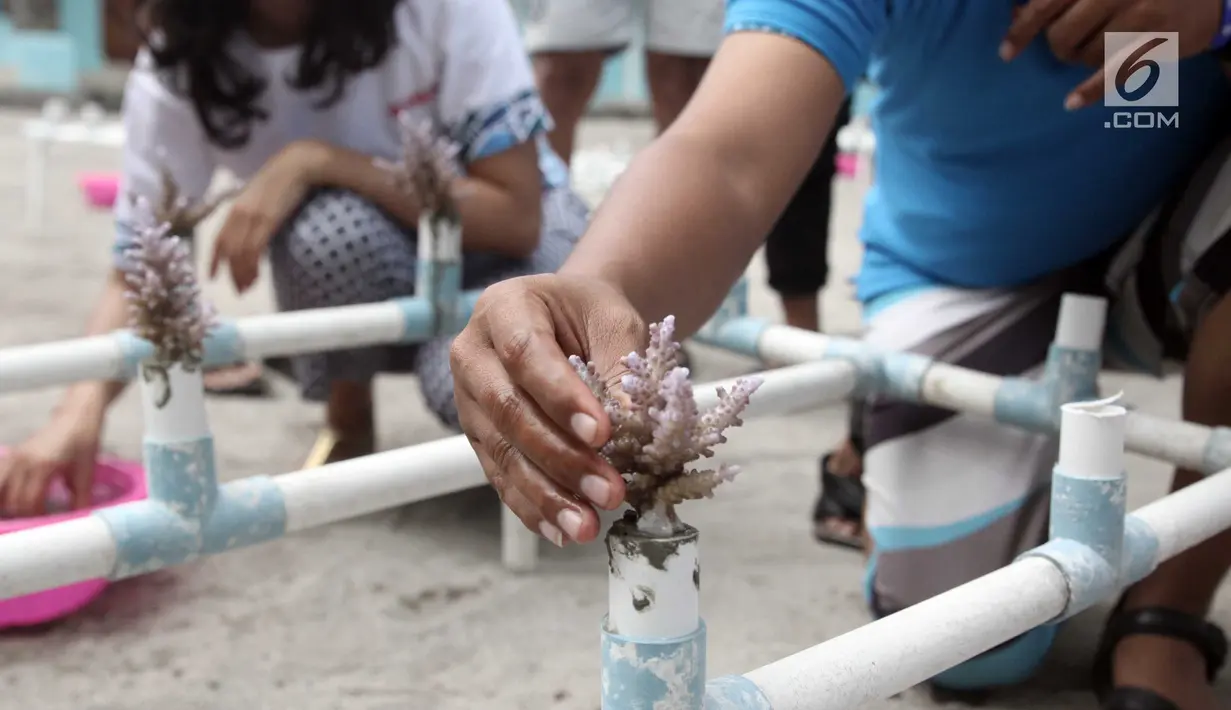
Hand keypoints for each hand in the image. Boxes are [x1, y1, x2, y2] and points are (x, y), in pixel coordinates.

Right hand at [0, 407, 102, 516]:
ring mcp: (15, 457)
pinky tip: (8, 499)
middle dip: (24, 514)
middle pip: (13, 499)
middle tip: (38, 519)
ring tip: (22, 511)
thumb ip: (81, 497)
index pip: (29, 502)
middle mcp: (23, 462)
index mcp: (42, 466)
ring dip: (8, 504)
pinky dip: (1, 490)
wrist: (77, 416)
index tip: (47, 522)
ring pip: (0, 489)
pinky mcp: (13, 454)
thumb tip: (79, 519)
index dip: (37, 516)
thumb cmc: (84, 441)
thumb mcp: (86, 470)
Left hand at [210, 141, 322, 292]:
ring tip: (247, 288)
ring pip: (238, 253)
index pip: (219, 238)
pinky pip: (253, 249)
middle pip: (227, 249)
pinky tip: (256, 277)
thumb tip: (258, 233)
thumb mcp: (264, 198)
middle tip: (237, 290)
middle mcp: (238, 213)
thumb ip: (257, 214)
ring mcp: (251, 216)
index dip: (214, 259)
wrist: (299, 165)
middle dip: (230, 272)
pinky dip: (251, 266)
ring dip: (241, 274)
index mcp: (236, 208)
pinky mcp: (266, 220)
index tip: (211, 277)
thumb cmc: (286, 180)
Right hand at [450, 274, 644, 545]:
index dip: (562, 397)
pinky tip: (561, 531)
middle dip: (561, 458)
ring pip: (503, 453)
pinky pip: (500, 476)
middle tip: (609, 491)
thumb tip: (634, 432)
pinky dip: (532, 507)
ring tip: (587, 525)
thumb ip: (621, 368)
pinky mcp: (479, 437)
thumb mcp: (614, 322)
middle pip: (509, 411)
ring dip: (547, 494)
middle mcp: (473, 354)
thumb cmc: (591, 315)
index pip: (527, 355)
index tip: (603, 433)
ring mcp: (469, 400)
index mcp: (503, 308)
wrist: (570, 319)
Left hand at [1001, 0, 1222, 108]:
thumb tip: (1015, 13)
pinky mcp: (1159, 40)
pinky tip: (1072, 102)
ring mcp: (1141, 14)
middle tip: (1071, 44)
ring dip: (1083, 59)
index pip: (1047, 2)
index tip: (1006, 52)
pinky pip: (1113, 73)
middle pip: (1062, 35)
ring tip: (1099, 49)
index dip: (1022, 29)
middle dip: (1059, 47)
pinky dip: (1090, 90)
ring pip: (1086, 55)